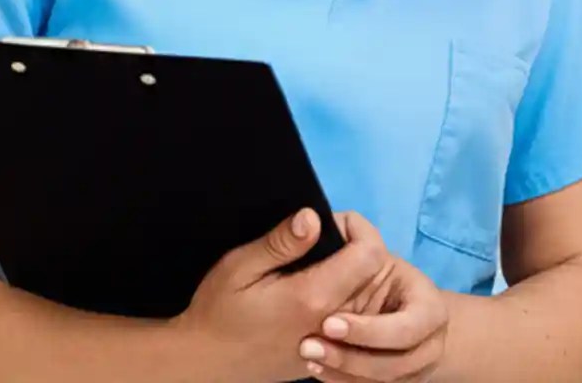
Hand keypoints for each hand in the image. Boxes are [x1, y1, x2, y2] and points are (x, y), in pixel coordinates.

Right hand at [172, 208, 385, 382]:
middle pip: (375, 276)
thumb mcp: (239, 267)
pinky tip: (316, 289)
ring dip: (355, 273)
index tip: (331, 221)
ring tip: (321, 262)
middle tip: (324, 238)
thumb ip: (281, 243)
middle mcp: (333, 322)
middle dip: (359, 247)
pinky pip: (354, 319)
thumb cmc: (217, 311)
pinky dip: (346, 297)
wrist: (206, 364)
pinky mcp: (327, 353)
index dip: (359, 229)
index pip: (370, 254)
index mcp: (313, 296)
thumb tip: (314, 217)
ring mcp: (333, 342)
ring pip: (368, 299)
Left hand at [299, 221, 448, 382]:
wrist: (380, 295)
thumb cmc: (363, 264)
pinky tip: (317, 369)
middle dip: (355, 357)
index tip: (328, 321)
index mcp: (425, 299)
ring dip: (346, 372)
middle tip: (309, 346)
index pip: (410, 322)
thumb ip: (345, 229)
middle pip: (401, 360)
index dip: (369, 327)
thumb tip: (318, 219)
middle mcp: (431, 335)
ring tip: (308, 358)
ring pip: (388, 379)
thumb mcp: (355, 241)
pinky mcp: (402, 378)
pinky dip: (345, 382)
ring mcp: (420, 361)